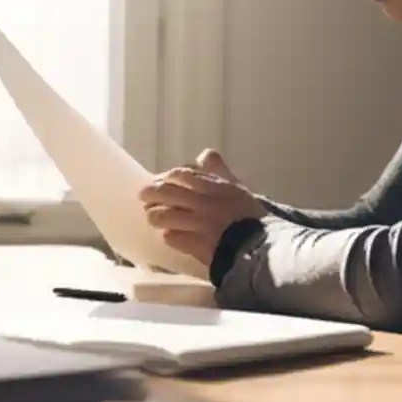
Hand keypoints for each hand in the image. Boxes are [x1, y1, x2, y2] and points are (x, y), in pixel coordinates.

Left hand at [140, 149, 266, 266]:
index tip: (158, 180)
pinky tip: (169, 237)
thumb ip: (219, 171)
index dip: (165, 177)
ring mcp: (198, 224)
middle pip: (166, 193)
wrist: (258, 247)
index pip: (181, 175)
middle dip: (150, 194)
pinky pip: (173, 238)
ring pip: (164, 216)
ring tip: (152, 219)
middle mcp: (204, 202)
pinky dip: (169, 237)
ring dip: (155, 216)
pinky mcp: (197, 245)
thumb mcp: (237, 188)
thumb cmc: (249, 217)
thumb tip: (204, 154)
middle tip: (143, 197)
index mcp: (214, 187)